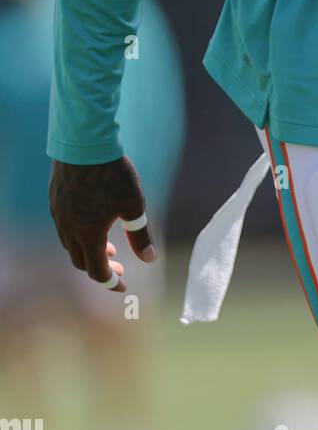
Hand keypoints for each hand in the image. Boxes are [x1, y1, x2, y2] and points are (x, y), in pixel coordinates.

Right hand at [48, 156, 155, 292]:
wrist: (84, 142)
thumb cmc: (112, 174)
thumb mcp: (133, 205)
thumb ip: (140, 235)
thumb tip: (150, 259)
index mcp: (89, 235)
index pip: (97, 271)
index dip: (111, 282)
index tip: (123, 286)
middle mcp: (69, 230)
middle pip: (81, 262)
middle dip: (100, 268)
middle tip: (118, 265)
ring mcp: (59, 215)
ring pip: (71, 245)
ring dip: (89, 251)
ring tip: (109, 246)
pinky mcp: (55, 200)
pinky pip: (64, 227)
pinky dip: (79, 234)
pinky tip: (92, 223)